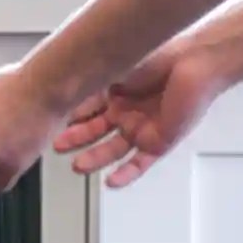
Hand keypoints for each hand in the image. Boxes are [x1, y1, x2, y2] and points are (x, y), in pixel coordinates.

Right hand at [54, 39, 225, 187]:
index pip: (85, 112)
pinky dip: (125, 174)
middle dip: (75, 140)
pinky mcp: (160, 142)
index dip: (69, 119)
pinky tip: (110, 182)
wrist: (192, 65)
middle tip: (58, 146)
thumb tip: (69, 101)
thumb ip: (93, 91)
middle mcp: (126, 114)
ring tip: (77, 166)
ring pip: (113, 150)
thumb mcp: (115, 74)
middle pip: (95, 133)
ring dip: (94, 159)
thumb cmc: (159, 60)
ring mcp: (141, 129)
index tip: (51, 124)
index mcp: (113, 95)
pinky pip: (140, 163)